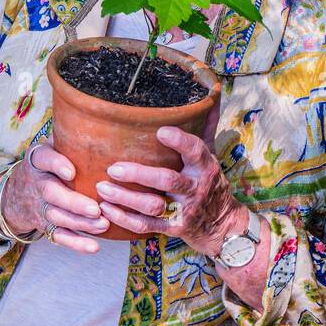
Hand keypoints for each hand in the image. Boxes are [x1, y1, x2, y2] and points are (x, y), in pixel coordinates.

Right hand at [0, 138, 109, 254]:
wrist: (13, 195)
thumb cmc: (43, 166)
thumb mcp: (47, 147)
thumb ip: (66, 138)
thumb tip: (101, 122)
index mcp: (37, 161)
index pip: (44, 159)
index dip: (57, 164)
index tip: (71, 171)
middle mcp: (37, 185)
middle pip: (52, 194)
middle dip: (74, 203)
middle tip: (95, 208)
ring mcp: (41, 208)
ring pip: (59, 218)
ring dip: (81, 224)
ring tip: (103, 225)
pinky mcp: (46, 226)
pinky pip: (60, 237)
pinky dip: (76, 244)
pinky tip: (94, 247)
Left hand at [94, 105, 244, 257]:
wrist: (223, 226)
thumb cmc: (211, 183)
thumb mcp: (212, 156)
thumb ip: (206, 127)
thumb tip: (209, 97)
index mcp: (205, 167)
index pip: (195, 150)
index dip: (179, 141)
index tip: (160, 131)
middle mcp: (195, 188)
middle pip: (168, 180)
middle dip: (139, 174)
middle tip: (112, 168)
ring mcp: (183, 211)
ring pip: (153, 206)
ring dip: (126, 198)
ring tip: (102, 188)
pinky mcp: (172, 228)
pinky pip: (146, 226)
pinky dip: (125, 218)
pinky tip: (107, 208)